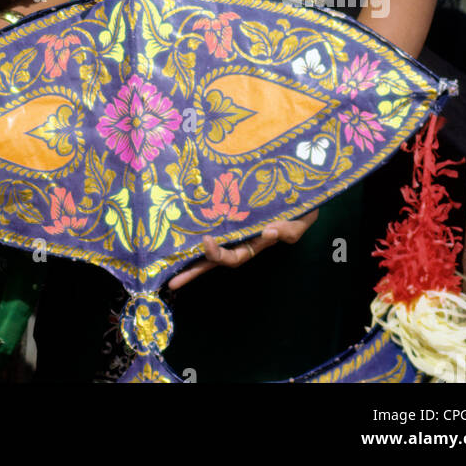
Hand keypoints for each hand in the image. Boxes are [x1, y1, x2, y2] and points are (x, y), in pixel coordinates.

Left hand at [167, 209, 318, 289]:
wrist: (297, 184)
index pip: (233, 257)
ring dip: (188, 249)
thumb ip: (289, 230)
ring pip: (208, 240)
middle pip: (213, 258)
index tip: (206, 240)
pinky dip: (194, 223)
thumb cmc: (299, 206)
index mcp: (254, 244)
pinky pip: (209, 218)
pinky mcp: (226, 206)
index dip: (218, 254)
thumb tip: (270, 232)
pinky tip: (175, 222)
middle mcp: (239, 237)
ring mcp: (231, 223)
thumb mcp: (300, 221)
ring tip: (165, 258)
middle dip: (194, 270)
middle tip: (172, 281)